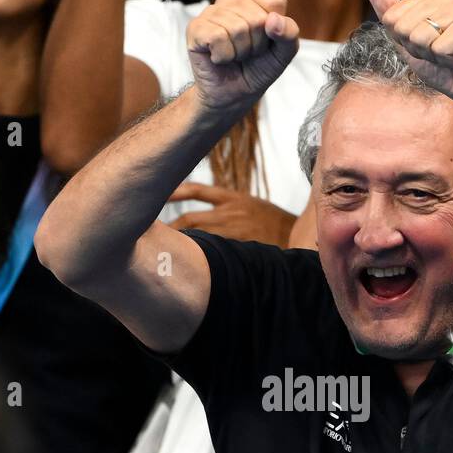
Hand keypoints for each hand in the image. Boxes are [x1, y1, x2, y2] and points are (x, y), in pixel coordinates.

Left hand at [167, 183, 297, 246]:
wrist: (298, 233)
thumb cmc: (273, 222)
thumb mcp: (251, 205)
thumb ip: (226, 208)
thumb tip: (197, 223)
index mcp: (233, 197)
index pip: (197, 190)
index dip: (175, 192)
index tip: (157, 197)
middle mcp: (230, 211)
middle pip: (190, 218)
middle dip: (171, 229)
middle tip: (155, 238)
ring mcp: (235, 229)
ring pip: (199, 235)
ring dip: (181, 243)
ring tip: (164, 252)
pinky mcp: (241, 244)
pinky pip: (214, 249)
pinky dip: (200, 254)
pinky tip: (188, 262)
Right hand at [186, 0, 299, 113]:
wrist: (233, 95)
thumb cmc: (256, 69)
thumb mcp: (282, 53)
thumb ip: (289, 33)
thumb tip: (273, 20)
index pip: (274, 2)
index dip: (275, 29)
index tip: (266, 41)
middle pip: (257, 18)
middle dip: (257, 45)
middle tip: (248, 53)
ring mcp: (211, 11)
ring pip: (237, 28)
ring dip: (240, 52)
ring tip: (234, 56)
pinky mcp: (196, 28)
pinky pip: (218, 37)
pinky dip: (224, 56)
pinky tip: (219, 58)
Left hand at [367, 0, 452, 113]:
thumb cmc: (442, 66)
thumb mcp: (407, 42)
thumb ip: (390, 14)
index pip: (392, 19)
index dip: (405, 42)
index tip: (426, 47)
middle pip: (405, 28)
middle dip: (418, 50)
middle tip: (439, 53)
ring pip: (421, 37)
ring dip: (434, 56)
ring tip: (451, 55)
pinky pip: (440, 48)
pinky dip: (448, 61)